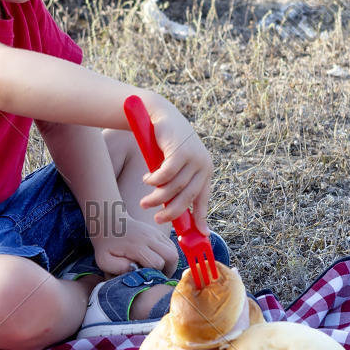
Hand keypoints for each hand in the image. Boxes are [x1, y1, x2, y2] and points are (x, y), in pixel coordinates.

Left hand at [91, 211, 178, 276]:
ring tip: (159, 269)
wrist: (109, 222)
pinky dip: (169, 255)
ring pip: (174, 251)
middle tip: (158, 275)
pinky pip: (171, 245)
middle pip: (172, 256)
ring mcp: (155, 233)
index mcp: (137, 246)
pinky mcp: (158, 232)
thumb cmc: (105, 244)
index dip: (154, 274)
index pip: (157, 263)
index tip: (146, 276)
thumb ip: (118, 268)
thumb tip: (135, 271)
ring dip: (170, 263)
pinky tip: (159, 260)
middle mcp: (149, 238)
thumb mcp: (104, 260)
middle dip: (168, 270)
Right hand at [138, 101, 213, 232]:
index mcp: (205, 170)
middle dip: (170, 212)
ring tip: (145, 202)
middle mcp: (203, 164)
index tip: (200, 234)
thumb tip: (173, 211)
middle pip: (187, 197)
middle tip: (156, 219)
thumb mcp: (175, 165)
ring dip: (156, 198)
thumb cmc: (166, 144)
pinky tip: (146, 180)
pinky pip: (165, 175)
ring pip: (173, 188)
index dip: (202, 218)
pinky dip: (154, 181)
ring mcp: (193, 157)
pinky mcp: (180, 151)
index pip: (203, 199)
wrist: (160, 115)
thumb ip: (178, 185)